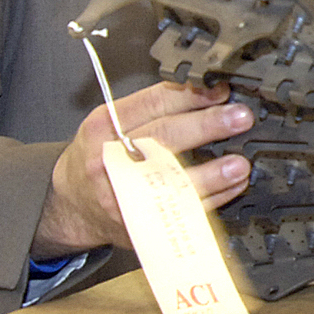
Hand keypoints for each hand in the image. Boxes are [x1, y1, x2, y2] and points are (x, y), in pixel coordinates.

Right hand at [37, 82, 255, 256]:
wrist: (73, 206)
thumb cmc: (99, 159)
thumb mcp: (110, 124)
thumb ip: (152, 107)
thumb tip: (207, 91)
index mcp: (104, 128)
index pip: (152, 104)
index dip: (191, 96)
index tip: (222, 90)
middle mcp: (112, 160)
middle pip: (163, 138)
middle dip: (206, 126)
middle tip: (238, 118)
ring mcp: (125, 195)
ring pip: (173, 183)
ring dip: (213, 173)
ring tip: (239, 163)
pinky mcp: (141, 223)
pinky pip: (183, 211)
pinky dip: (214, 198)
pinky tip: (233, 185)